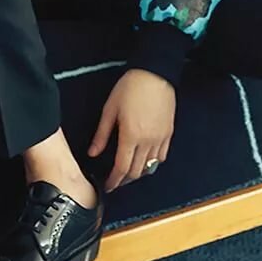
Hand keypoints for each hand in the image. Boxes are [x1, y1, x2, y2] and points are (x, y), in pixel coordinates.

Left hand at [87, 69, 175, 192]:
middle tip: (116, 181)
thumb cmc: (130, 88)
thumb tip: (92, 152)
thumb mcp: (110, 110)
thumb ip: (102, 134)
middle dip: (125, 180)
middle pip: (137, 171)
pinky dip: (153, 162)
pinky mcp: (169, 132)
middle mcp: (147, 141)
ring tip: (129, 172)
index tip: (108, 186)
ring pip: (150, 166)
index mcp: (130, 136)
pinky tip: (146, 160)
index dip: (114, 180)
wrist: (155, 74)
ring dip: (139, 172)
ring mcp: (160, 138)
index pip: (122, 167)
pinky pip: (162, 155)